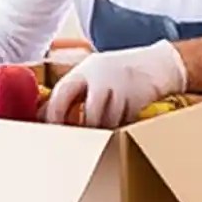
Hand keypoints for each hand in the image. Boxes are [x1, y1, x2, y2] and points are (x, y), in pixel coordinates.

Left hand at [44, 39, 186, 127]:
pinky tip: (121, 118)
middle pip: (91, 115)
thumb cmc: (119, 70)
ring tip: (103, 126)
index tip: (52, 129)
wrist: (159, 63)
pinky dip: (119, 125)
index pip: (62, 94)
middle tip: (79, 137)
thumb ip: (72, 90)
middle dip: (85, 129)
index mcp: (87, 70)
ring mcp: (124, 91)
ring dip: (104, 128)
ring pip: (109, 122)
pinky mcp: (139, 102)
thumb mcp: (92, 71)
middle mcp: (105, 79)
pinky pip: (124, 123)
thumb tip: (42, 114)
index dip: (54, 115)